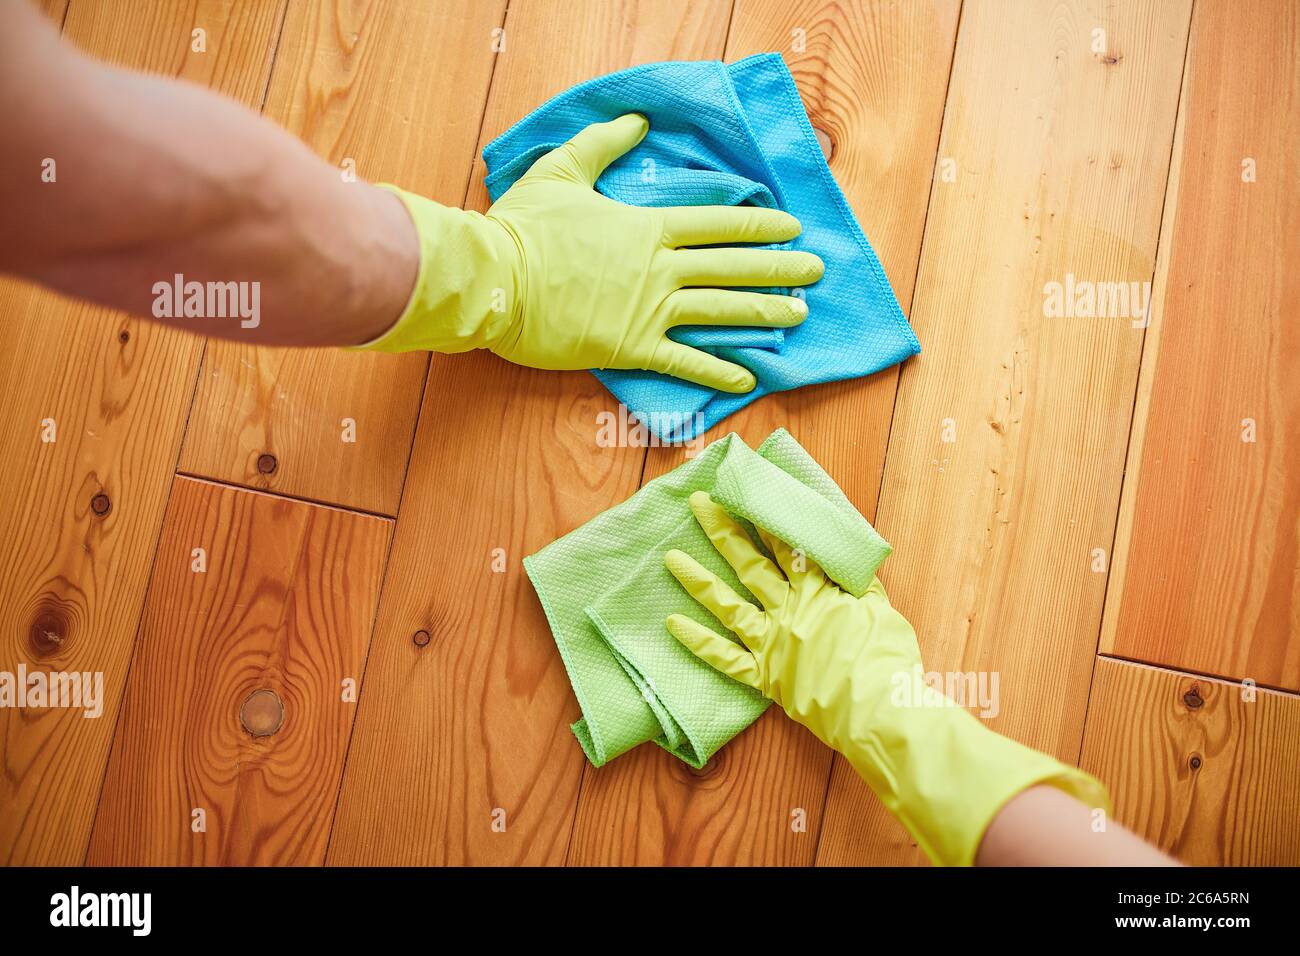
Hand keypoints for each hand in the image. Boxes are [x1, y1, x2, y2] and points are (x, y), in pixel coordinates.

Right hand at [361, 114, 823, 392]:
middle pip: (732, 267)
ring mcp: (649, 309)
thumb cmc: (522, 227)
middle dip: (779, 268)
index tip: (792, 228)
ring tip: (799, 315)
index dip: (759, 226)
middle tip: (816, 271)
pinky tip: (749, 378)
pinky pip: (685, 361)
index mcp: (647, 227)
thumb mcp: (562, 170)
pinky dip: (718, 371)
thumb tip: (638, 121)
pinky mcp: (631, 346)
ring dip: (764, 313)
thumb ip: (604, 144)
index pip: (717, 224)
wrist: (492, 279)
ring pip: (720, 311)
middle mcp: (659, 268)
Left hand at [664, 491, 1108, 865]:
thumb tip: (851, 556)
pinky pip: (725, 659)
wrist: (881, 710)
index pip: (786, 545)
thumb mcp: (881, 611)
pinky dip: (698, 642)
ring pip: (728, 605)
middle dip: (723, 531)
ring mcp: (773, 643)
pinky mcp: (765, 676)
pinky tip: (672, 624)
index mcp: (819, 592)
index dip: (763, 516)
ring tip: (670, 557)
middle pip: (750, 565)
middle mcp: (790, 611)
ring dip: (698, 580)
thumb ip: (860, 583)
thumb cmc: (888, 660)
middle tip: (698, 503)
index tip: (742, 491)